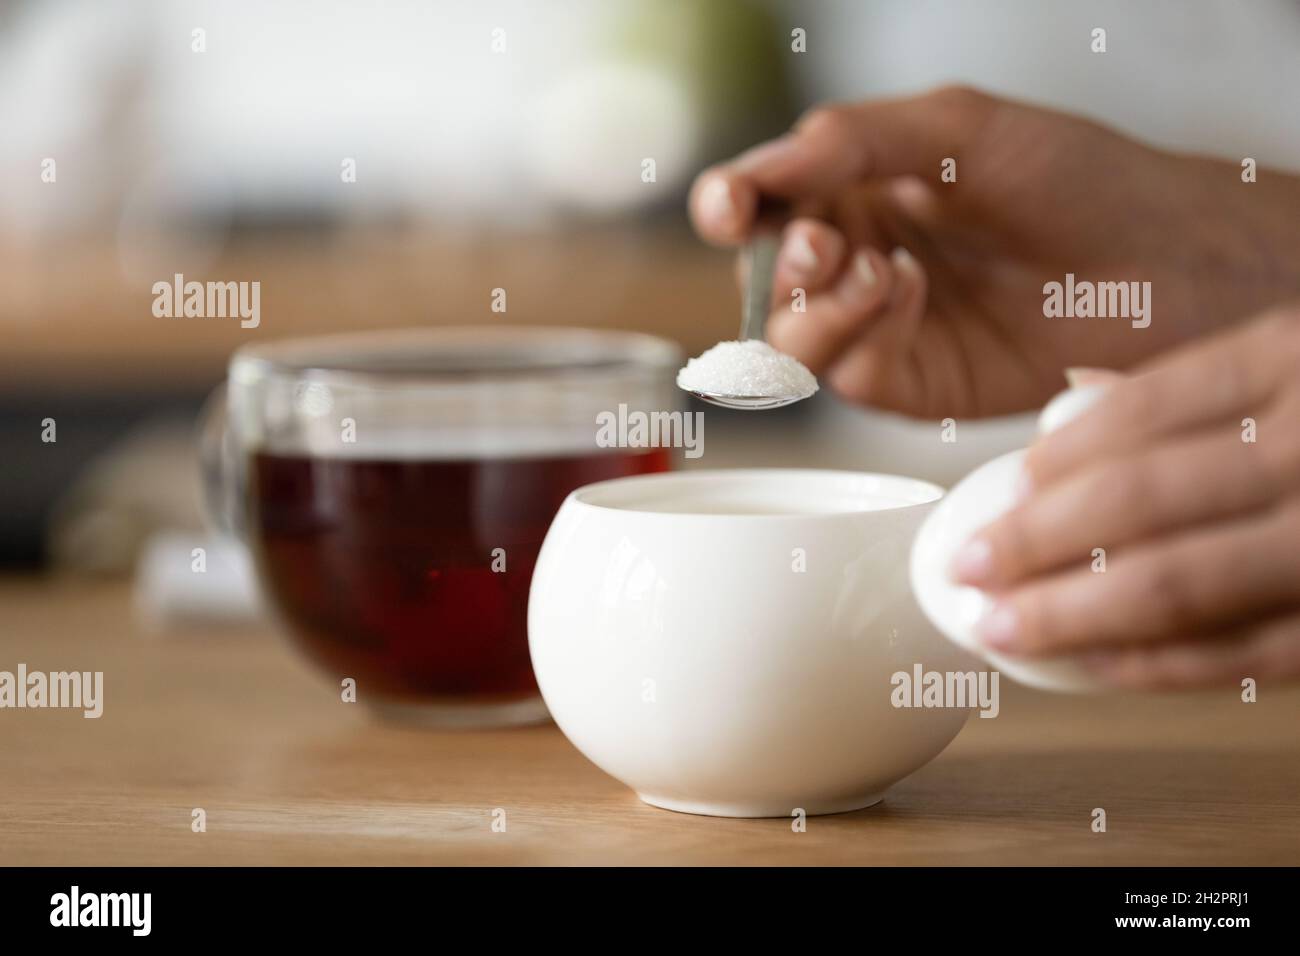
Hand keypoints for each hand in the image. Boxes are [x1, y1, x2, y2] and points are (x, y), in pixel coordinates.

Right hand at [689, 86, 1299, 417]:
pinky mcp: (912, 385)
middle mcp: (854, 263)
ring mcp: (879, 329)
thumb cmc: (1074, 177)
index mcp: (852, 193)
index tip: (727, 208)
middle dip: (780, 264)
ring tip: (882, 269)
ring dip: (817, 306)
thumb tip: (762, 170)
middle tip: (821, 242)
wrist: (1161, 259)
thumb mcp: (957, 128)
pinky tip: (914, 293)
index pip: (759, 206)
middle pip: (762, 281)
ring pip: (791, 341)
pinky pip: (850, 374)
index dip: (728, 207)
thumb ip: (852, 140)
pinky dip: (868, 331)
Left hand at [949, 307, 1299, 688]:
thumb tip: (1068, 404)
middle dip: (1033, 544)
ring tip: (1000, 626)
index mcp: (1296, 357)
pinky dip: (1162, 665)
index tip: (989, 498)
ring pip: (1180, 582)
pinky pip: (1249, 654)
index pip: (1142, 410)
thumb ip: (1201, 383)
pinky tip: (1095, 665)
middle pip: (1141, 500)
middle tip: (965, 570)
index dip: (1052, 464)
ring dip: (1073, 613)